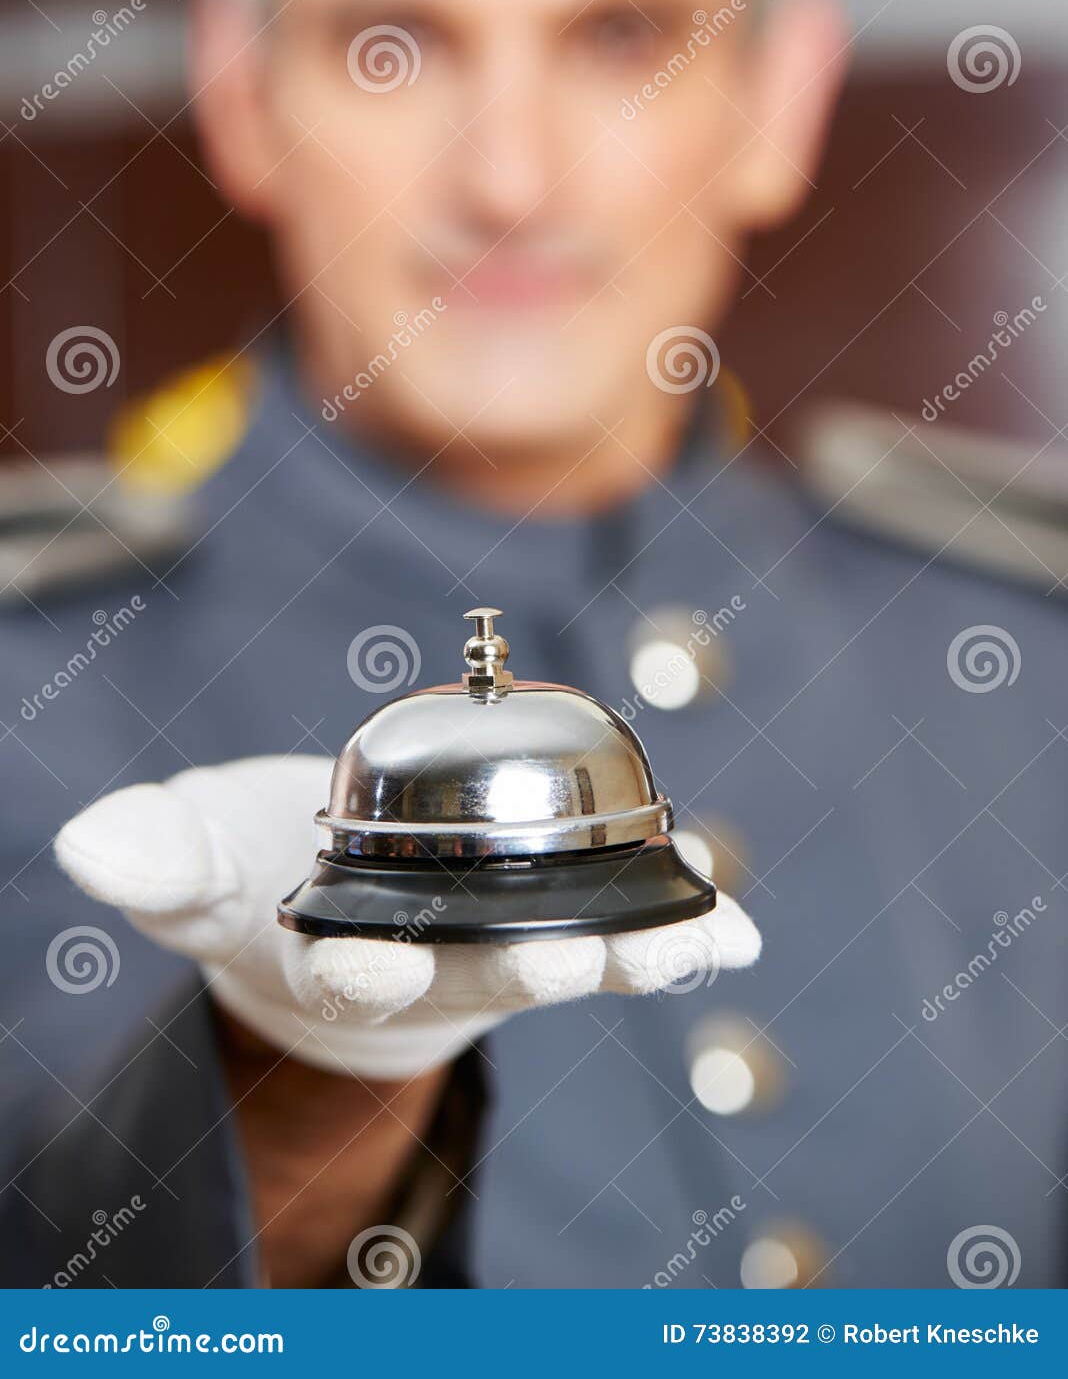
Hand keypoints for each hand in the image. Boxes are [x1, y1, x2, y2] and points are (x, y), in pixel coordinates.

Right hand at [55, 756, 759, 1078]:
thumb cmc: (263, 873)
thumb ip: (158, 855)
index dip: (362, 970)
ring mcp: (507, 945)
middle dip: (525, 963)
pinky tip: (738, 925)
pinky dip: (683, 926)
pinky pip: (630, 925)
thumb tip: (89, 846)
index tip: (372, 963)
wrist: (342, 906)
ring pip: (580, 953)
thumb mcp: (202, 861)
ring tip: (695, 942)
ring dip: (637, 949)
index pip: (349, 974)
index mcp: (342, 958)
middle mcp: (438, 965)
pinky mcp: (562, 916)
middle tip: (563, 955)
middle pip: (485, 973)